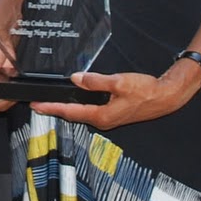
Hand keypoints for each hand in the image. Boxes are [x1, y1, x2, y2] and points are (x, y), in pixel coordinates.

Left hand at [32, 68, 193, 128]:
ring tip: (51, 102)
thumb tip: (76, 79)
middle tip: (37, 104)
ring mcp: (108, 119)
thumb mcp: (119, 82)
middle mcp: (102, 121)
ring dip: (66, 108)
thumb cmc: (145, 91)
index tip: (35, 105)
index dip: (51, 108)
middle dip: (55, 109)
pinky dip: (79, 106)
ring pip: (81, 114)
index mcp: (101, 116)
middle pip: (72, 115)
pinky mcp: (113, 114)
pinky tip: (75, 98)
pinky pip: (90, 111)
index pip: (69, 112)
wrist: (165, 97)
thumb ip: (95, 81)